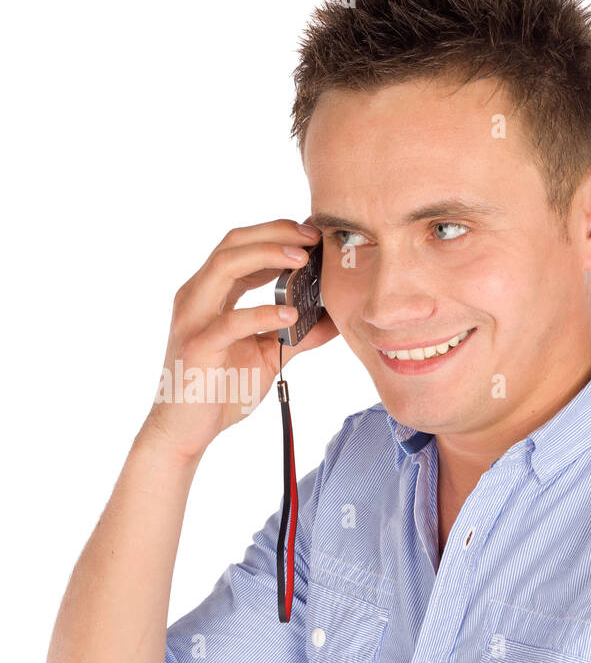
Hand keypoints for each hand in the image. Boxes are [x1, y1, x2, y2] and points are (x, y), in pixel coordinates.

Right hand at [141, 218, 339, 461]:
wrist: (186, 429)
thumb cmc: (221, 389)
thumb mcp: (268, 356)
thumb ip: (298, 336)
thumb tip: (333, 321)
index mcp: (210, 294)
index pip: (240, 247)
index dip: (276, 233)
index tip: (313, 235)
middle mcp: (196, 297)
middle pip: (232, 244)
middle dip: (275, 233)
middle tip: (313, 236)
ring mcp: (193, 319)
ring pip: (225, 268)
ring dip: (267, 257)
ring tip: (303, 260)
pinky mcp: (198, 346)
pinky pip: (231, 322)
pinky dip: (262, 313)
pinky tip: (290, 315)